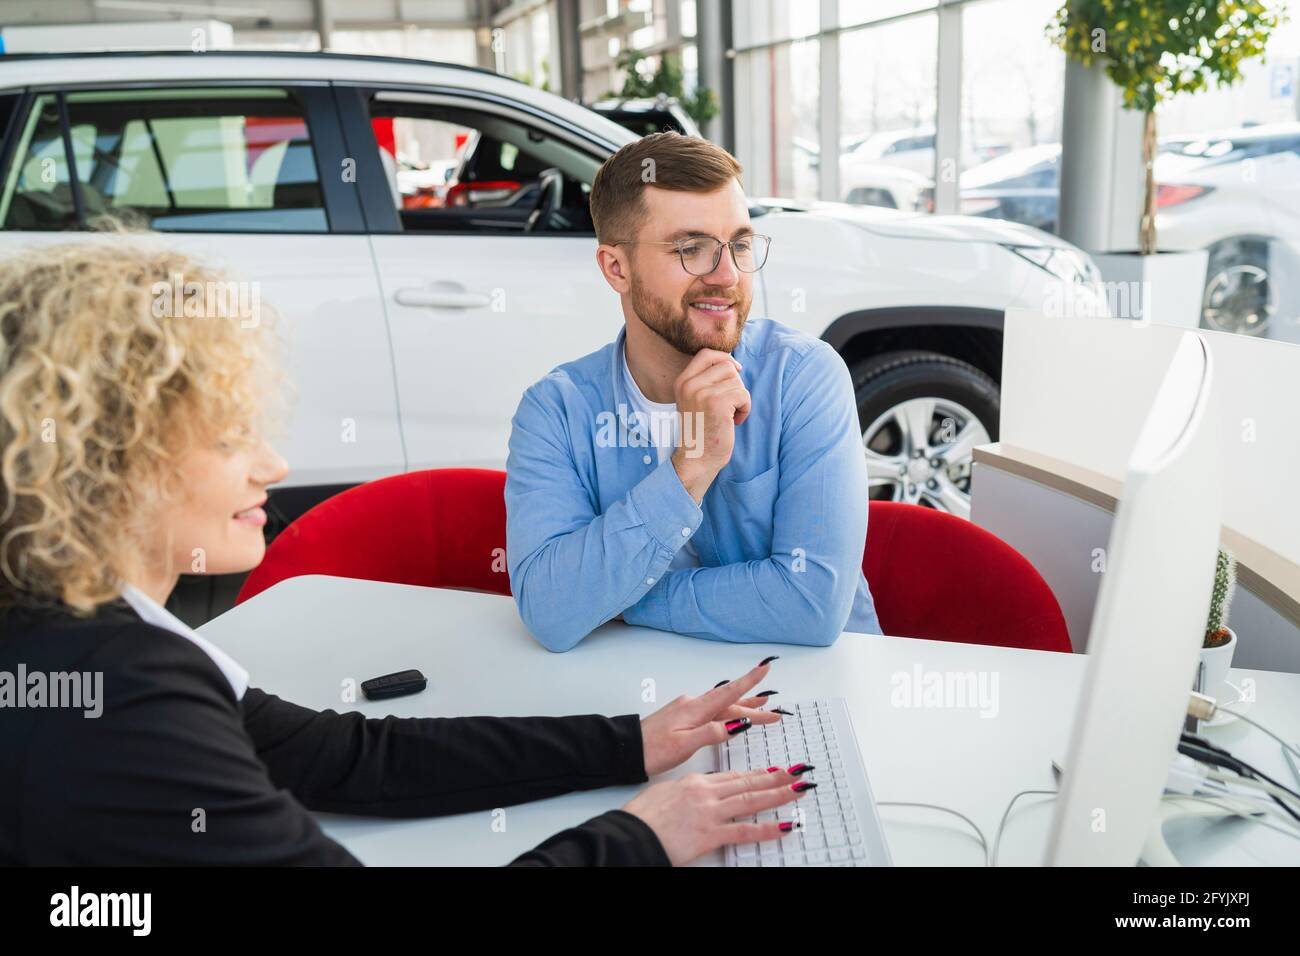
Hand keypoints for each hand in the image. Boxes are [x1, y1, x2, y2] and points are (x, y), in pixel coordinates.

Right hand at [623, 767, 809, 864]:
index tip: (772, 771)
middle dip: (775, 776)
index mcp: (694, 782)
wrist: (630, 833)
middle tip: (796, 772)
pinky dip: (767, 828)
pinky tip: (785, 825)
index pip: (732, 776)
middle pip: (747, 782)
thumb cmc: (641, 817)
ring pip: (752, 799)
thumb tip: (694, 796)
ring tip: (798, 789)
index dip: (755, 774)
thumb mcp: (664, 794)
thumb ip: (684, 793)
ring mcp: (710, 812)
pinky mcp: (711, 833)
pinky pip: (745, 830)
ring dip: (779, 794)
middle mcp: (706, 793)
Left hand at [639, 659, 781, 775]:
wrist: (626, 749)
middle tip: (775, 711)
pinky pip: (712, 711)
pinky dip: (726, 712)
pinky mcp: (682, 717)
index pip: (729, 693)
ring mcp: (687, 710)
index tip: (765, 668)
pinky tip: (729, 713)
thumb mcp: (684, 745)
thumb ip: (711, 733)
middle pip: (730, 703)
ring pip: (721, 707)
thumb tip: (738, 724)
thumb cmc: (652, 749)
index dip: (749, 682)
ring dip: (741, 707)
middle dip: (753, 706)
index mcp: (696, 709)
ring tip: (760, 704)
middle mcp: (693, 705)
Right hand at [671, 349, 750, 502]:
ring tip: (731, 414)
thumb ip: (706, 381)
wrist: (697, 459)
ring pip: (736, 380)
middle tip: (731, 404)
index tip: (736, 371)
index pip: (706, 354)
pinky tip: (735, 421)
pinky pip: (743, 394)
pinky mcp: (717, 403)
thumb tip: (732, 363)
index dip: (724, 358)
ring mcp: (702, 393)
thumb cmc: (702, 431)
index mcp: (682, 382)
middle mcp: (689, 385)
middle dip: (735, 384)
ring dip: (740, 398)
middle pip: (726, 365)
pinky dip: (745, 408)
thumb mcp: (695, 401)